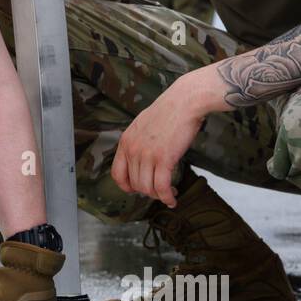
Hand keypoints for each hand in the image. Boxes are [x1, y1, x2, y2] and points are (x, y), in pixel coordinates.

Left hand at [111, 79, 207, 207]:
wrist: (183, 102)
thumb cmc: (168, 111)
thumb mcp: (142, 125)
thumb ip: (137, 142)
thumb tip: (140, 158)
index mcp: (125, 141)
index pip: (117, 174)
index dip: (126, 186)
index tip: (136, 189)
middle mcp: (132, 150)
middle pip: (134, 184)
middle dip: (148, 192)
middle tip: (159, 190)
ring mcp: (147, 155)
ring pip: (147, 188)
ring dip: (158, 195)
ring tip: (169, 194)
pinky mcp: (164, 159)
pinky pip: (162, 187)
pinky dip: (167, 197)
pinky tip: (173, 199)